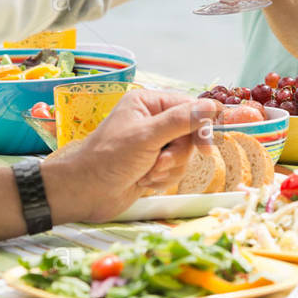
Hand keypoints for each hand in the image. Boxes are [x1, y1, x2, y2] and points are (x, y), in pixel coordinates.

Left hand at [41, 90, 221, 222]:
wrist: (85, 193)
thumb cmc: (109, 159)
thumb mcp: (147, 136)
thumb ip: (181, 120)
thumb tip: (212, 105)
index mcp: (147, 103)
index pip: (188, 106)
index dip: (200, 125)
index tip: (206, 144)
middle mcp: (151, 121)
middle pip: (189, 133)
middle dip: (177, 153)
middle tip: (161, 162)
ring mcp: (152, 144)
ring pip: (184, 154)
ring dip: (169, 168)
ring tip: (147, 173)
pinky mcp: (153, 165)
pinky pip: (175, 169)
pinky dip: (163, 178)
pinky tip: (144, 181)